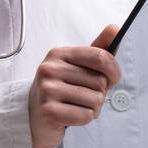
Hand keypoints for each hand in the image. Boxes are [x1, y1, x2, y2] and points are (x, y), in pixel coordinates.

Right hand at [28, 24, 121, 147]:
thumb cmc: (58, 90)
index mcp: (58, 54)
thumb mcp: (75, 66)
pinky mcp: (49, 112)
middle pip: (100, 81)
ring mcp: (48, 90)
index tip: (112, 79)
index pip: (100, 57)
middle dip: (100, 93)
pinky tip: (71, 116)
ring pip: (95, 100)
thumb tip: (114, 28)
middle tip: (85, 97)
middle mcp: (50, 69)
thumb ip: (96, 50)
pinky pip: (85, 115)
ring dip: (93, 108)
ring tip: (77, 107)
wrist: (32, 116)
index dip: (114, 71)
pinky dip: (84, 119)